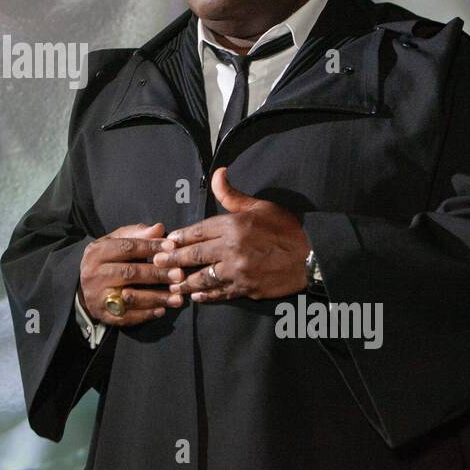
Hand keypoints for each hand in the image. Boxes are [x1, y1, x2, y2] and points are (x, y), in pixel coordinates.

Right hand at [79, 222, 182, 325]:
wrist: (82, 286)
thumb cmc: (106, 260)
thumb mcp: (115, 242)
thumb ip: (137, 234)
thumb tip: (159, 228)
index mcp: (97, 252)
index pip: (127, 247)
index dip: (151, 247)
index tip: (173, 247)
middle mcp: (94, 274)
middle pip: (130, 273)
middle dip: (157, 274)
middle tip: (179, 274)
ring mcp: (97, 296)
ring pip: (130, 297)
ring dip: (156, 297)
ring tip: (178, 297)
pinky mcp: (102, 314)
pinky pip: (126, 317)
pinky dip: (146, 314)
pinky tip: (162, 310)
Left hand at [154, 168, 310, 302]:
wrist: (312, 257)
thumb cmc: (286, 228)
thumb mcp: (260, 206)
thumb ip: (232, 194)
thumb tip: (217, 172)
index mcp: (234, 225)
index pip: (198, 231)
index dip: (179, 237)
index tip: (166, 242)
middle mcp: (232, 248)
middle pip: (195, 255)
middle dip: (173, 260)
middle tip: (157, 262)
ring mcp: (238, 271)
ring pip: (203, 277)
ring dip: (185, 282)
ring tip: (172, 285)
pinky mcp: (247, 288)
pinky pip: (220, 293)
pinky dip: (206, 296)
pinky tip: (196, 296)